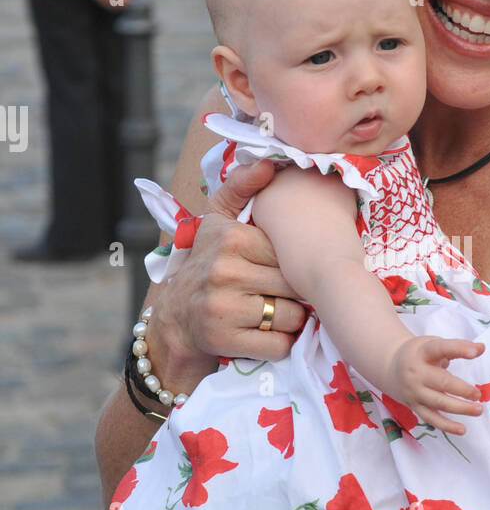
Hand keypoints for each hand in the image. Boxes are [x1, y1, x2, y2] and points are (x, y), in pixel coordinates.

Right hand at [150, 161, 308, 385]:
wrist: (174, 321)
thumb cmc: (205, 265)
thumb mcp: (217, 222)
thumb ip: (241, 188)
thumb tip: (267, 163)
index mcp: (231, 239)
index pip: (291, 253)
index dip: (293, 264)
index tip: (282, 269)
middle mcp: (224, 271)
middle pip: (295, 285)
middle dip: (295, 294)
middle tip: (282, 295)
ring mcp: (223, 308)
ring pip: (292, 316)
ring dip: (290, 320)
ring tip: (273, 313)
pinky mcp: (225, 340)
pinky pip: (279, 345)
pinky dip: (280, 344)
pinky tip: (265, 334)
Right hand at [386, 335, 484, 435]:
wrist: (390, 367)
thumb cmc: (420, 354)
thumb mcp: (434, 344)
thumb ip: (457, 347)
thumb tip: (481, 348)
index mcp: (423, 352)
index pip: (441, 349)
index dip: (459, 349)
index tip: (476, 352)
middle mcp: (417, 373)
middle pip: (441, 382)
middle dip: (462, 389)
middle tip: (478, 394)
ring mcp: (415, 391)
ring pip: (438, 402)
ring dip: (460, 408)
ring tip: (478, 410)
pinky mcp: (415, 406)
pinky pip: (431, 418)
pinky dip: (447, 426)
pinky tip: (462, 429)